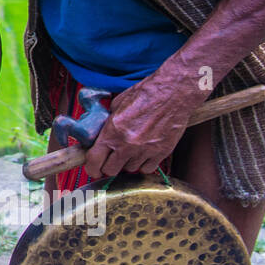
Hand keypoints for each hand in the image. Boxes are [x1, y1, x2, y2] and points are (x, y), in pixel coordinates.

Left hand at [81, 72, 203, 180]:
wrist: (172, 93)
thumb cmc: (145, 94)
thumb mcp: (117, 105)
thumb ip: (108, 123)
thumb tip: (101, 133)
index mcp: (112, 131)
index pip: (94, 160)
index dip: (92, 168)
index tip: (93, 169)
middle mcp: (127, 144)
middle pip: (111, 170)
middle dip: (109, 166)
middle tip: (111, 160)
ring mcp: (145, 150)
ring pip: (130, 170)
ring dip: (127, 163)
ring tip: (131, 150)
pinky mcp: (161, 152)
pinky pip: (147, 169)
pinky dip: (144, 164)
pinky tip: (143, 153)